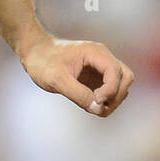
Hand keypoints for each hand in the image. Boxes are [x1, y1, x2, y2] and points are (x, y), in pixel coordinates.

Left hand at [19, 33, 134, 116]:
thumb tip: (98, 108)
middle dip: (116, 95)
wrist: (34, 52)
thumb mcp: (57, 79)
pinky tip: (90, 104)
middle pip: (125, 78)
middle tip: (97, 107)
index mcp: (95, 53)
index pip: (116, 71)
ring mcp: (100, 67)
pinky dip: (106, 100)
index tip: (96, 100)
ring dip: (112, 99)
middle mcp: (102, 58)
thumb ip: (78, 94)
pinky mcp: (96, 77)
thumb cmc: (42, 60)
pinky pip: (110, 90)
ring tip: (92, 107)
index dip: (111, 89)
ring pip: (121, 84)